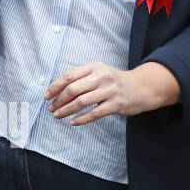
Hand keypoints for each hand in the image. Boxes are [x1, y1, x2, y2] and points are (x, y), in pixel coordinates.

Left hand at [46, 61, 180, 124]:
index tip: (47, 95)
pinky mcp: (116, 105)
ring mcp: (109, 91)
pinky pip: (94, 113)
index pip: (68, 76)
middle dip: (58, 100)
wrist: (143, 87)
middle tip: (51, 108)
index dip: (55, 86)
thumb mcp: (99, 72)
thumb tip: (57, 89)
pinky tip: (72, 122)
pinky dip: (81, 119)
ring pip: (81, 102)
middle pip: (73, 89)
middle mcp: (101, 77)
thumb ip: (81, 78)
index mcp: (94, 67)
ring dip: (66, 110)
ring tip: (57, 115)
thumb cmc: (115, 80)